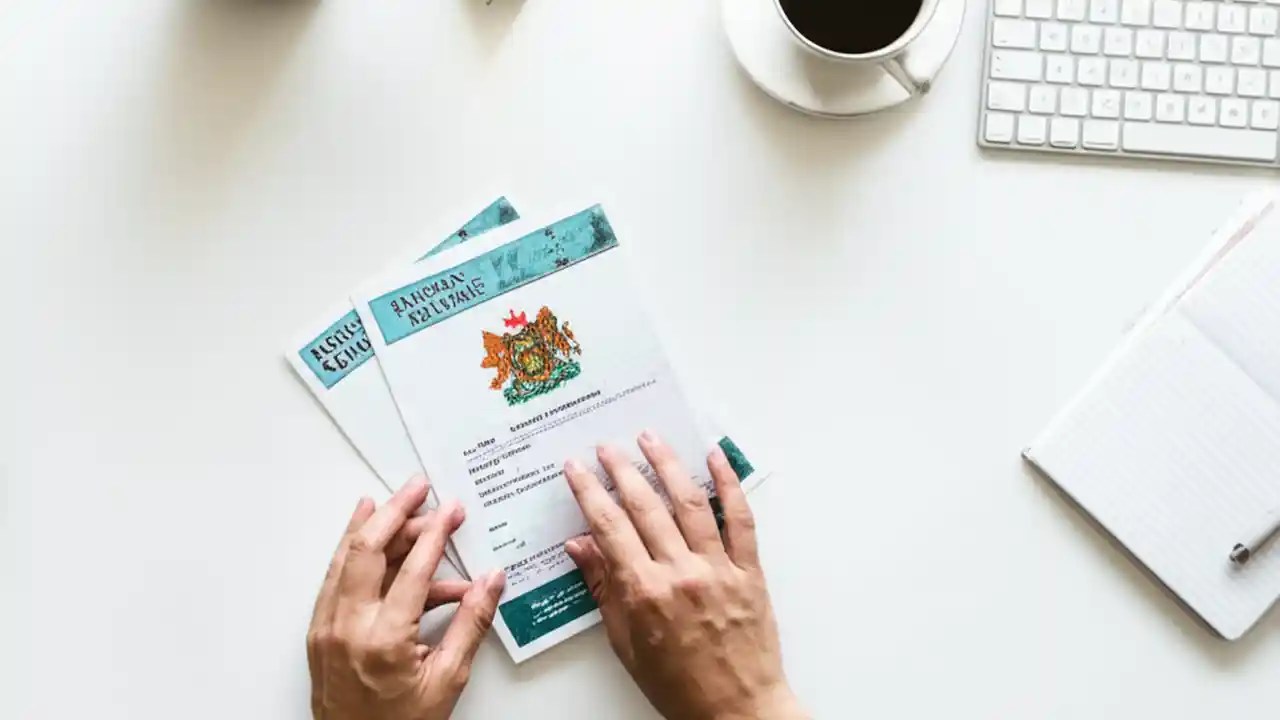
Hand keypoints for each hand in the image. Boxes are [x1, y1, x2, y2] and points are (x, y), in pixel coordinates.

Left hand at [307, 477, 505, 719]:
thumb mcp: (448, 680)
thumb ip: (471, 624)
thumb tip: (491, 580)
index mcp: (384, 640)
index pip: (413, 570)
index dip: (435, 534)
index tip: (452, 512)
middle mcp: (348, 628)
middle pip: (369, 550)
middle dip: (397, 512)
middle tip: (420, 488)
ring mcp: (327, 628)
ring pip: (345, 558)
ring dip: (371, 525)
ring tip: (396, 501)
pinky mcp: (319, 631)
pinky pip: (335, 578)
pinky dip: (351, 551)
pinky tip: (363, 533)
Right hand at [562, 432, 805, 719]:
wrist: (737, 711)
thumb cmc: (679, 686)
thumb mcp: (626, 644)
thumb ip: (604, 589)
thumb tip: (580, 546)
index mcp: (645, 593)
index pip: (610, 527)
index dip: (589, 492)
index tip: (575, 469)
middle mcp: (681, 574)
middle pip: (646, 507)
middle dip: (622, 470)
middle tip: (606, 446)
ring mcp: (718, 569)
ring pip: (690, 502)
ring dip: (667, 465)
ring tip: (650, 438)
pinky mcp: (749, 571)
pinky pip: (740, 519)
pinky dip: (729, 484)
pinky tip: (715, 458)